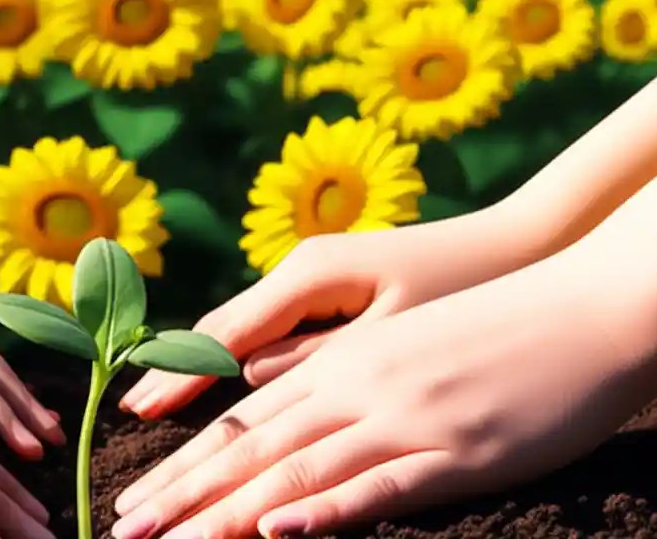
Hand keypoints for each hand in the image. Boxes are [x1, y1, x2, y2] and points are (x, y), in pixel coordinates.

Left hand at [108, 251, 656, 538]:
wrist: (581, 302)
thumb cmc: (486, 319)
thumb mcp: (393, 336)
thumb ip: (326, 367)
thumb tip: (265, 388)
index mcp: (338, 363)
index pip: (243, 420)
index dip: (185, 462)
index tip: (135, 498)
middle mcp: (354, 387)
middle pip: (251, 447)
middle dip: (182, 493)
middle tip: (125, 530)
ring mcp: (401, 418)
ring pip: (295, 468)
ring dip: (225, 511)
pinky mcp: (453, 451)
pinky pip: (378, 486)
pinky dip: (324, 509)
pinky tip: (275, 528)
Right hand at [120, 206, 534, 418]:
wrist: (527, 242)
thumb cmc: (468, 288)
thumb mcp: (395, 331)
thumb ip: (320, 358)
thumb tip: (250, 381)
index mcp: (309, 276)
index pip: (225, 334)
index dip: (179, 374)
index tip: (136, 409)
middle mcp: (300, 270)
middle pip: (221, 328)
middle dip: (175, 371)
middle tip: (129, 415)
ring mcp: (315, 276)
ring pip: (242, 328)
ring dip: (201, 366)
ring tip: (156, 402)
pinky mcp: (334, 288)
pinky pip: (272, 328)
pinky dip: (239, 358)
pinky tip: (222, 381)